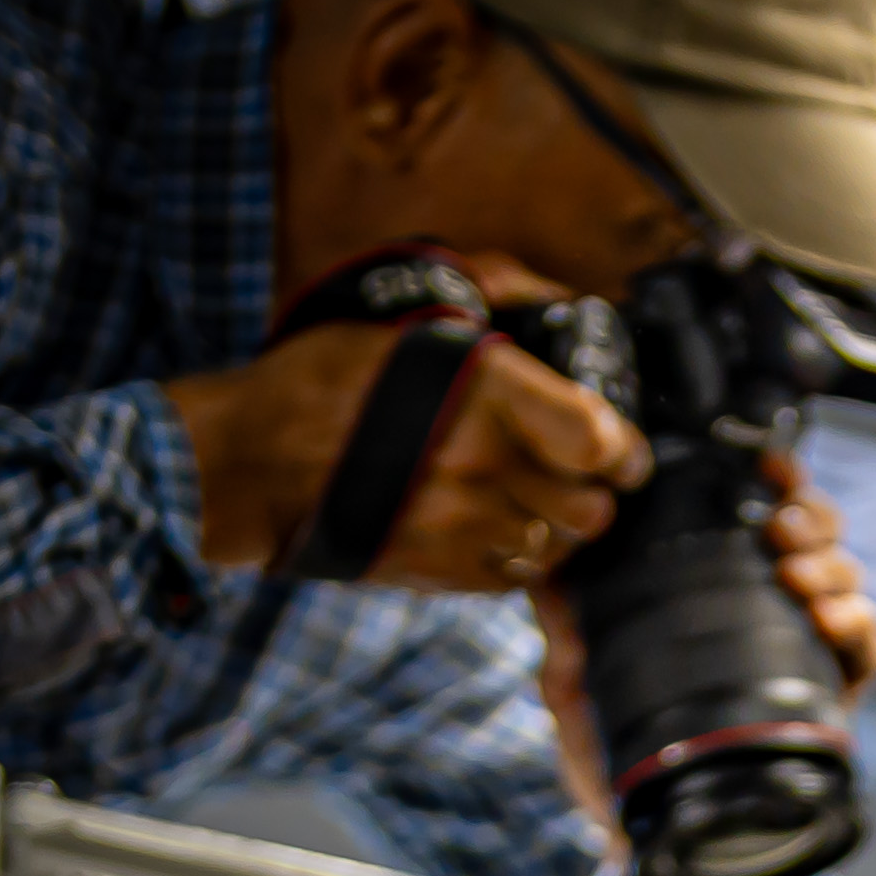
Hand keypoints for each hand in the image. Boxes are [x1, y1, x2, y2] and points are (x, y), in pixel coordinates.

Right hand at [170, 254, 648, 587]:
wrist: (253, 461)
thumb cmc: (325, 379)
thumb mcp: (406, 317)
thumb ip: (490, 300)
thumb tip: (557, 298)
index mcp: (481, 389)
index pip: (597, 439)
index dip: (623, 449)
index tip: (622, 449)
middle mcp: (481, 463)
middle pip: (592, 508)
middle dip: (594, 493)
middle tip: (578, 476)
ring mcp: (464, 527)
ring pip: (559, 548)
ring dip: (558, 528)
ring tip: (532, 499)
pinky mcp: (444, 574)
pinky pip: (518, 577)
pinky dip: (521, 556)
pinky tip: (497, 525)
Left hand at [535, 458, 875, 875]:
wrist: (672, 856)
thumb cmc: (626, 773)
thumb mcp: (576, 698)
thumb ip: (562, 639)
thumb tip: (542, 577)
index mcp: (716, 596)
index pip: (751, 517)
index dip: (769, 480)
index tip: (762, 464)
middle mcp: (770, 614)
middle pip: (812, 535)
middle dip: (808, 515)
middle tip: (782, 524)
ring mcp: (809, 654)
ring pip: (845, 578)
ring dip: (831, 563)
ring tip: (798, 573)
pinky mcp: (839, 700)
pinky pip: (872, 647)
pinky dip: (860, 624)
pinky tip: (831, 618)